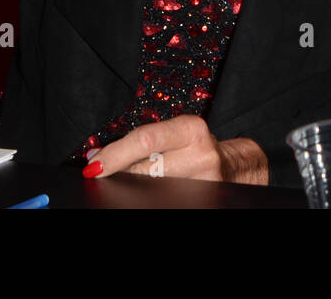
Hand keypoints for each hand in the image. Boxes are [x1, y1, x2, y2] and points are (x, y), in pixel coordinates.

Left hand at [84, 114, 267, 184]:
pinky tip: (143, 195)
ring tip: (123, 183)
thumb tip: (97, 155)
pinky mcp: (204, 200)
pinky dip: (148, 198)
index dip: (115, 154)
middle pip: (145, 169)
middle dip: (119, 173)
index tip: (94, 165)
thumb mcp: (177, 133)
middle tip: (102, 173)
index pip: (145, 140)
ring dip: (131, 188)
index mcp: (191, 129)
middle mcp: (201, 154)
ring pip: (152, 190)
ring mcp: (204, 182)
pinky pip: (164, 201)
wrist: (236, 167)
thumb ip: (142, 140)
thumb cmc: (198, 146)